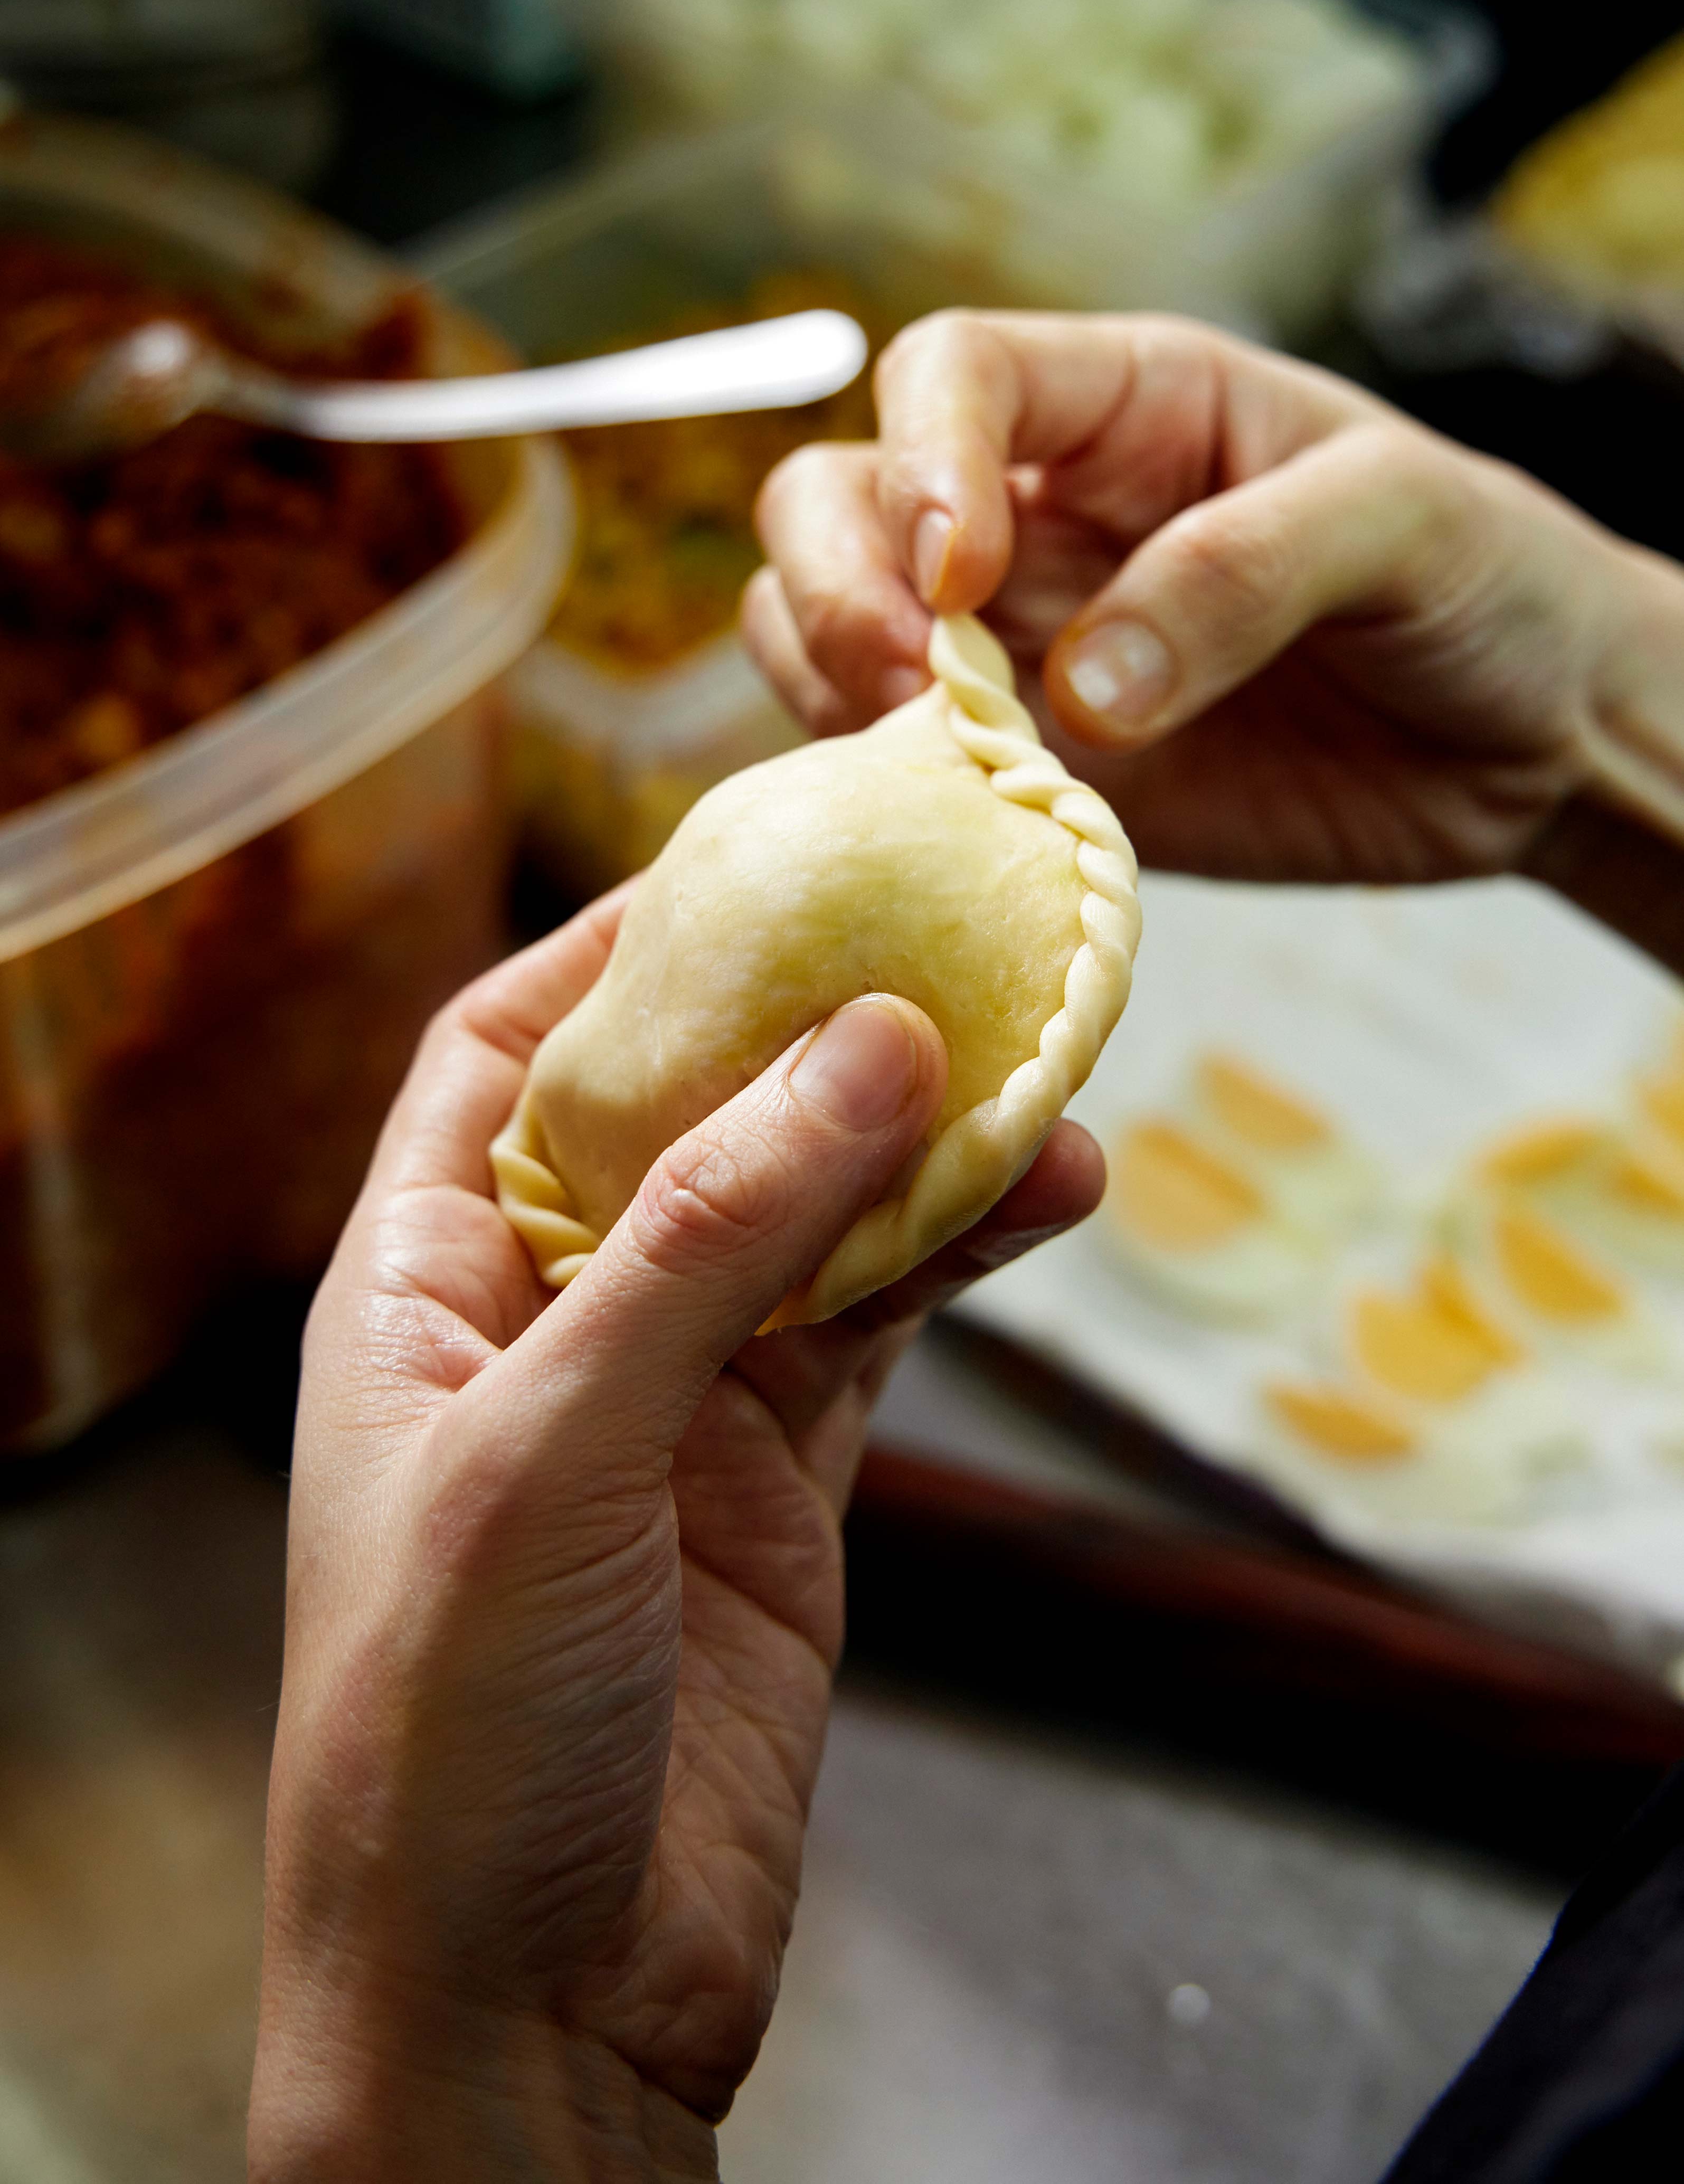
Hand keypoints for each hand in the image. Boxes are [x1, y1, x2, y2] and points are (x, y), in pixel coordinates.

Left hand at [249, 890, 1100, 2182]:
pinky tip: (1047, 1192)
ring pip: (811, 1216)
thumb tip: (867, 1045)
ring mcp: (675, 1408)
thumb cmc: (448, 1735)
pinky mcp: (780, 1492)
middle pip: (685, 1114)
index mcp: (423, 1289)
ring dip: (921, 1142)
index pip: (504, 1056)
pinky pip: (880, 1327)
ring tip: (1045, 1065)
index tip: (748, 865)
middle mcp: (548, 1327)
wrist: (524, 2011)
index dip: (612, 949)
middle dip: (806, 1028)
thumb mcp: (548, 1452)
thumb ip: (711, 1243)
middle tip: (946, 933)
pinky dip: (961, 1256)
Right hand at [746, 310, 1683, 895]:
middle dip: (833, 586)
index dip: (919, 460)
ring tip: (935, 770)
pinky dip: (883, 799)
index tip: (956, 576)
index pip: (951, 374)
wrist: (1533, 742)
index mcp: (1125, 405)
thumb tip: (1082, 689)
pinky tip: (949, 835)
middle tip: (909, 690)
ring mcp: (1018, 647)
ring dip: (835, 690)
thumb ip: (1243, 574)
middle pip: (833, 500)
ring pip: (825, 630)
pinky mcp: (1030, 772)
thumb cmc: (1486, 585)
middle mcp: (1040, 515)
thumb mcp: (1404, 525)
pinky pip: (895, 771)